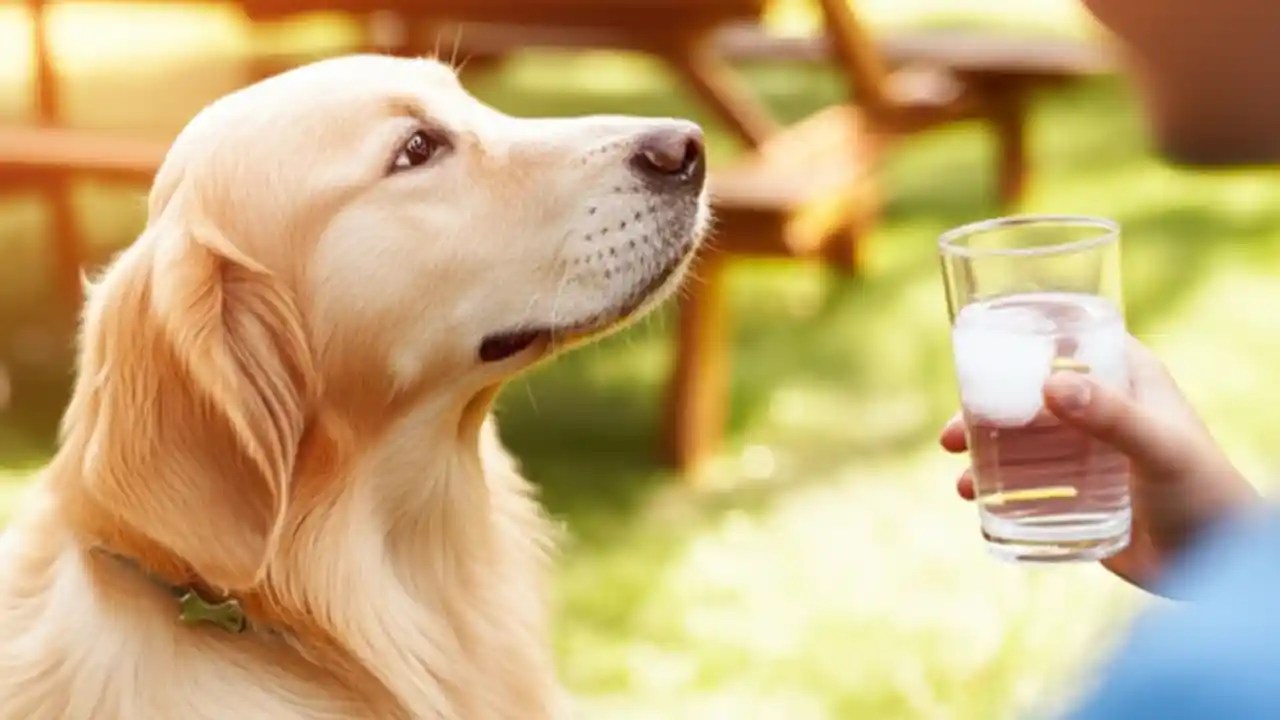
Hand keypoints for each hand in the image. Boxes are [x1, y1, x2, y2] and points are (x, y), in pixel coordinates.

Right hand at [941, 337, 1257, 591]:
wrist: (1218, 564)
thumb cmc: (1204, 493)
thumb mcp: (1158, 447)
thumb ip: (1111, 416)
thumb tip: (1049, 385)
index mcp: (1125, 378)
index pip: (1068, 338)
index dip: (1024, 333)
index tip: (976, 337)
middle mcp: (1100, 408)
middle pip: (1027, 393)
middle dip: (982, 407)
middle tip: (952, 431)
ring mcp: (1085, 452)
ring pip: (1019, 439)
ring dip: (982, 451)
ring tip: (961, 478)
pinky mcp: (1076, 492)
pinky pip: (1025, 480)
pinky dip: (994, 484)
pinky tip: (974, 497)